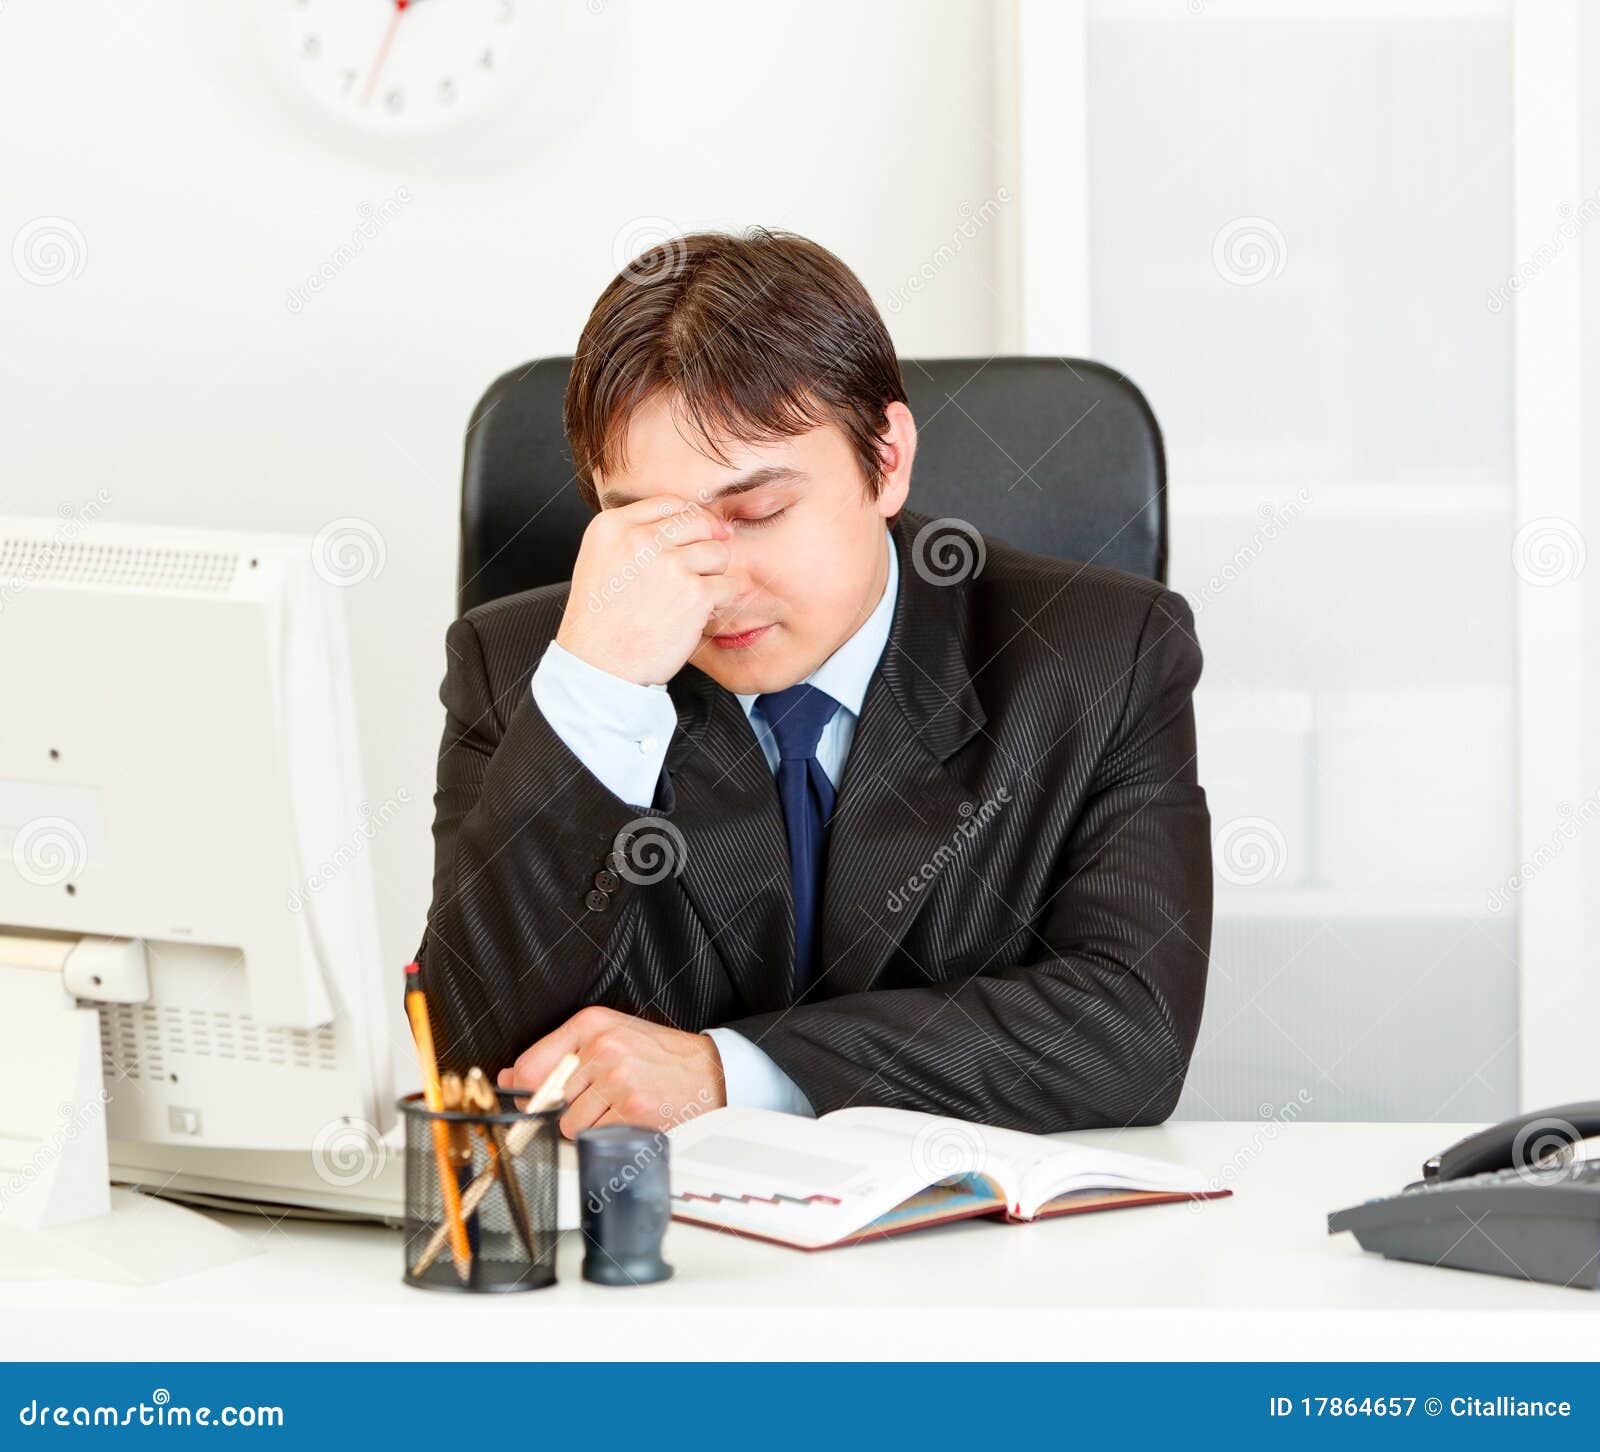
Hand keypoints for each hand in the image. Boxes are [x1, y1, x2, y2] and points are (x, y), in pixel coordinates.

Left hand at [496, 1006, 726, 1137]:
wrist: (710, 1071)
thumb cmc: (659, 1055)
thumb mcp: (609, 1037)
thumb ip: (558, 1054)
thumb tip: (510, 1078)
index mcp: (591, 1023)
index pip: (530, 1066)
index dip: (524, 1091)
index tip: (531, 1099)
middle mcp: (602, 1047)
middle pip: (548, 1100)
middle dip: (565, 1109)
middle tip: (595, 1099)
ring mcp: (618, 1078)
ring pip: (570, 1123)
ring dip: (589, 1124)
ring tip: (616, 1106)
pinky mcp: (632, 1108)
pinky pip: (595, 1136)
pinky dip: (609, 1134)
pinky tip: (629, 1116)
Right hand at [557, 496, 738, 685]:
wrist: (598, 667)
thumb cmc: (599, 620)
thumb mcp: (599, 560)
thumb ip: (632, 534)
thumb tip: (687, 518)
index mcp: (612, 526)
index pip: (668, 503)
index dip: (689, 518)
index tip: (697, 535)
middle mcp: (641, 539)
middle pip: (698, 522)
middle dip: (706, 543)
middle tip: (702, 567)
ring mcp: (670, 565)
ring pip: (718, 552)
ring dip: (714, 574)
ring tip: (694, 596)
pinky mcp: (694, 594)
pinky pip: (729, 584)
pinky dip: (723, 599)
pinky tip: (705, 611)